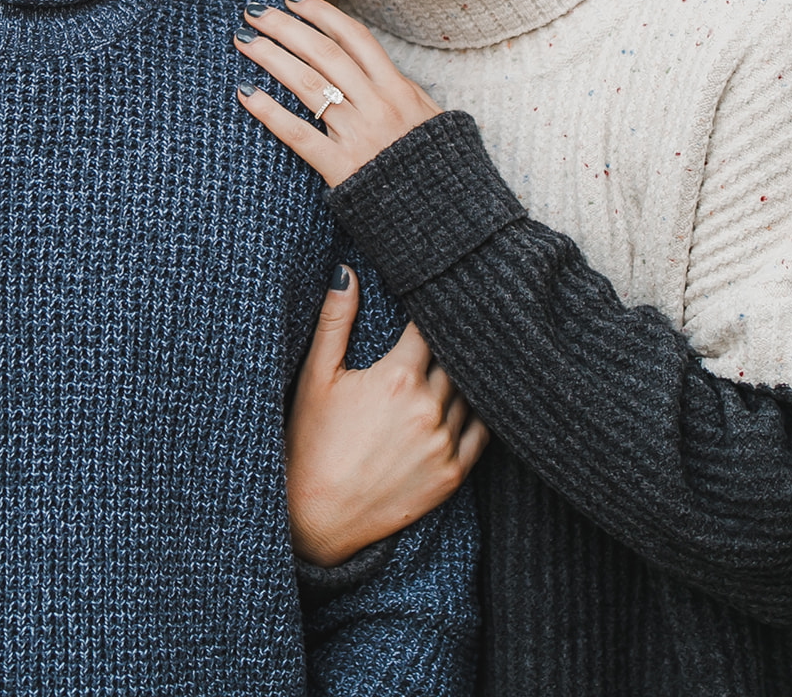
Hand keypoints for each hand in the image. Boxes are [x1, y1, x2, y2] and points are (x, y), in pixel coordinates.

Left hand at [234, 0, 442, 188]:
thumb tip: (382, 71)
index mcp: (399, 90)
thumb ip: (406, 94)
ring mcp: (360, 136)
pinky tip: (246, 93)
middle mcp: (379, 106)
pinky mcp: (342, 168)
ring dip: (271, 57)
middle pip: (324, 53)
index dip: (321, 14)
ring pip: (308, 84)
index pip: (355, 38)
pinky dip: (269, 111)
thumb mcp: (433, 121)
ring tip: (245, 41)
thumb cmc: (439, 171)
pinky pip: (298, 134)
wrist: (448, 220)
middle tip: (254, 11)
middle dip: (285, 27)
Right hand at [287, 268, 486, 567]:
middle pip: (457, 359)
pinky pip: (482, 434)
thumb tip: (346, 272)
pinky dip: (481, 413)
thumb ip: (335, 321)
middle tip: (458, 321)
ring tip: (467, 357)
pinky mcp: (452, 475)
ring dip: (467, 375)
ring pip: (471, 393)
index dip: (433, 310)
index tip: (437, 296)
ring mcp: (444, 444)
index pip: (431, 328)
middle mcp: (428, 408)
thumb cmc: (309, 443)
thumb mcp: (316, 377)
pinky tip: (476, 400)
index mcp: (397, 378)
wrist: (315, 519)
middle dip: (453, 341)